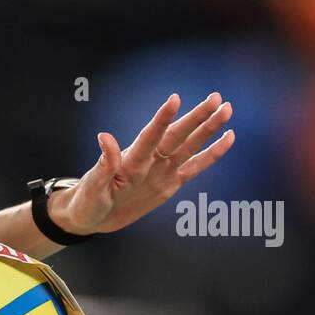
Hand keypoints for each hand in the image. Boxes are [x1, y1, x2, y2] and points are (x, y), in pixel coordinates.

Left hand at [52, 93, 235, 235]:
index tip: (175, 99)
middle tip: (217, 98)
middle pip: (176, 136)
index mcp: (130, 160)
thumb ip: (103, 164)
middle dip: (196, 118)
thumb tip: (104, 136)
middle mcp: (149, 161)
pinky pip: (195, 168)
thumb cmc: (86, 201)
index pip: (149, 136)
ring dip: (207, 129)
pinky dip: (211, 155)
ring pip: (189, 147)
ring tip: (226, 109)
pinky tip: (228, 139)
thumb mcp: (92, 187)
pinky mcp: (169, 184)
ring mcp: (161, 171)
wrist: (91, 217)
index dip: (162, 119)